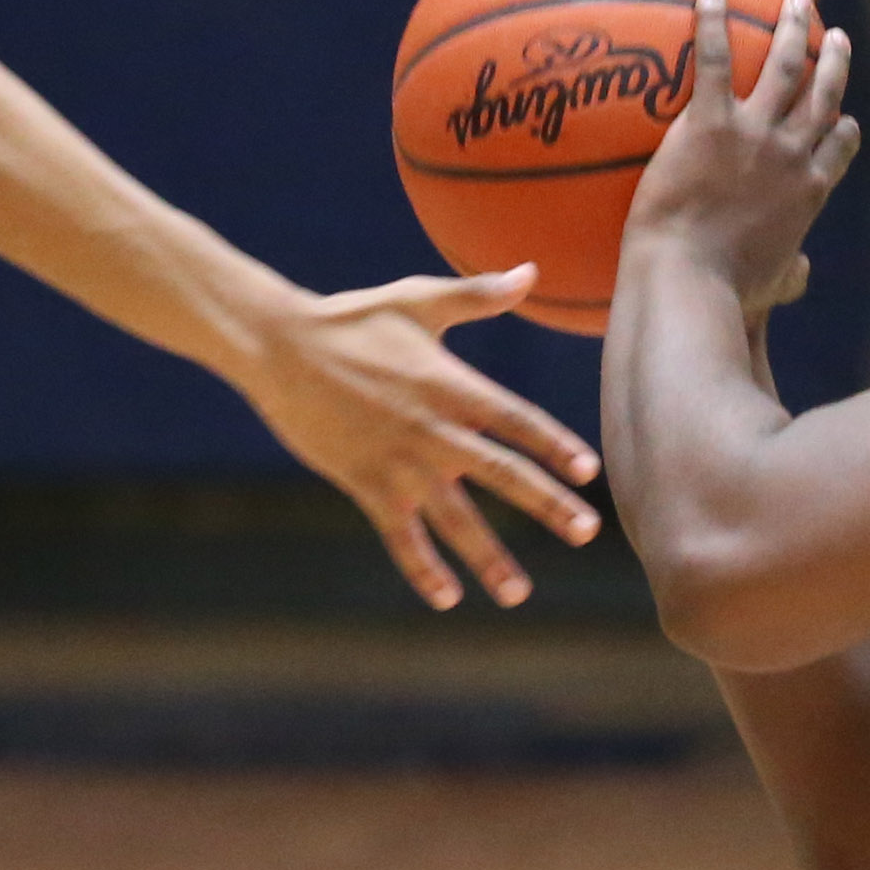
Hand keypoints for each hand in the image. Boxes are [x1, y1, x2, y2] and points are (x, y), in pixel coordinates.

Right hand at [233, 275, 603, 609]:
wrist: (279, 347)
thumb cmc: (350, 320)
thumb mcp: (416, 301)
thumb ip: (477, 295)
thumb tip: (533, 272)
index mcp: (450, 385)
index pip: (517, 421)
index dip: (555, 446)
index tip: (590, 473)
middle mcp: (433, 430)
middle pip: (502, 473)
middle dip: (547, 505)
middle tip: (586, 531)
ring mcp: (399, 462)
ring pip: (455, 519)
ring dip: (489, 557)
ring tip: (517, 592)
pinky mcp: (366, 484)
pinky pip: (400, 536)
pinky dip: (422, 568)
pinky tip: (446, 597)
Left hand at [628, 0, 861, 304]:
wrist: (690, 284)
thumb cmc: (723, 296)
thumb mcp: (771, 288)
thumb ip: (789, 277)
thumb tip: (799, 278)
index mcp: (808, 192)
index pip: (838, 145)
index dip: (840, 123)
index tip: (840, 112)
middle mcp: (792, 155)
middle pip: (822, 95)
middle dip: (832, 61)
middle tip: (835, 35)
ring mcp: (755, 135)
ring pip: (785, 67)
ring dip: (793, 29)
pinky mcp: (711, 123)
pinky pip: (716, 58)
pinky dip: (715, 19)